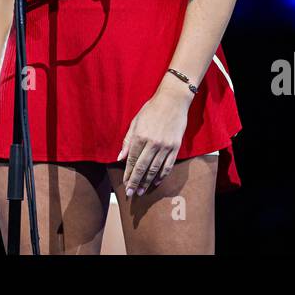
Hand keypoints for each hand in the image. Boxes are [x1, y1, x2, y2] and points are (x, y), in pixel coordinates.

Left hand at [116, 80, 193, 197]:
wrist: (173, 100)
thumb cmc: (151, 110)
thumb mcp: (135, 122)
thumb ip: (127, 141)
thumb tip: (120, 158)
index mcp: (140, 136)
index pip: (132, 160)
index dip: (128, 174)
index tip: (125, 184)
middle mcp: (152, 143)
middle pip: (142, 168)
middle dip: (135, 182)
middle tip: (130, 193)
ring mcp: (165, 146)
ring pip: (155, 169)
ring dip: (147, 182)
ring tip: (141, 191)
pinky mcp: (175, 147)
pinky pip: (167, 166)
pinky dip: (161, 176)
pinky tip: (156, 183)